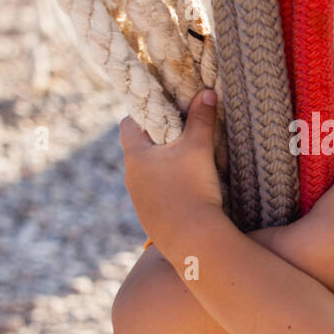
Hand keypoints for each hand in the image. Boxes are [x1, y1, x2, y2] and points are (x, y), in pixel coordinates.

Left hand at [119, 89, 225, 260]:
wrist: (192, 240)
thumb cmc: (192, 189)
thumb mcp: (199, 148)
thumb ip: (201, 119)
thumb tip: (206, 92)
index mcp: (135, 156)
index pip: (128, 124)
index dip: (145, 114)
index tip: (167, 113)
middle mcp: (131, 177)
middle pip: (140, 148)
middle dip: (160, 140)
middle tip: (184, 134)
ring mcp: (138, 200)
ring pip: (148, 172)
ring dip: (165, 165)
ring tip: (190, 164)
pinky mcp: (149, 217)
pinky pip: (155, 194)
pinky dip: (168, 187)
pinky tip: (189, 190)